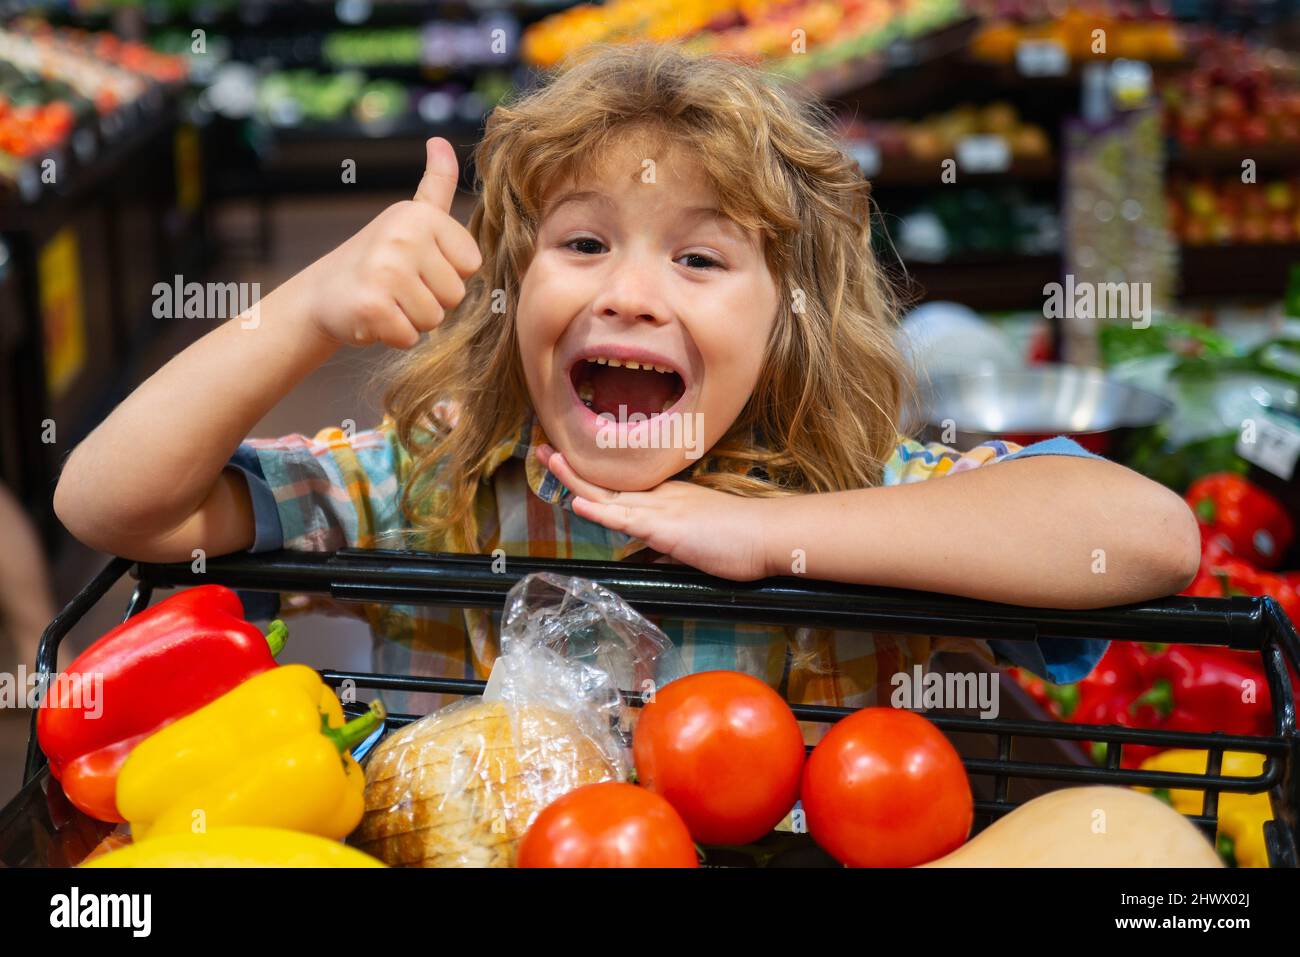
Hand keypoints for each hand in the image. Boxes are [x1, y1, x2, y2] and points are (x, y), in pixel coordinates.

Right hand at [292, 137, 482, 347]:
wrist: (321, 293)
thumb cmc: (378, 258)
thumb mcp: (411, 216)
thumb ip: (436, 184)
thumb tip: (440, 140)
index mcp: (420, 215)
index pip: (471, 265)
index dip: (447, 273)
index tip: (417, 264)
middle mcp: (403, 238)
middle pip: (455, 295)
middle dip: (430, 300)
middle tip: (398, 286)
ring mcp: (386, 271)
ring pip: (434, 319)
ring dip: (412, 319)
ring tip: (387, 299)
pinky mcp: (372, 307)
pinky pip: (410, 338)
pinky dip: (393, 336)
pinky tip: (374, 317)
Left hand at [538, 445, 775, 580]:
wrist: (768, 535)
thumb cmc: (741, 539)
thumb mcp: (697, 541)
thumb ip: (672, 545)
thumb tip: (655, 555)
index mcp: (667, 497)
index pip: (621, 488)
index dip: (592, 477)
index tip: (570, 465)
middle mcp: (659, 497)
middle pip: (607, 482)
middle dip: (573, 468)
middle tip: (546, 450)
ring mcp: (662, 509)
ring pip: (609, 495)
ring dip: (575, 480)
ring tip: (550, 462)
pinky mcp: (667, 528)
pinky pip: (626, 519)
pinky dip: (599, 511)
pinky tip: (578, 503)